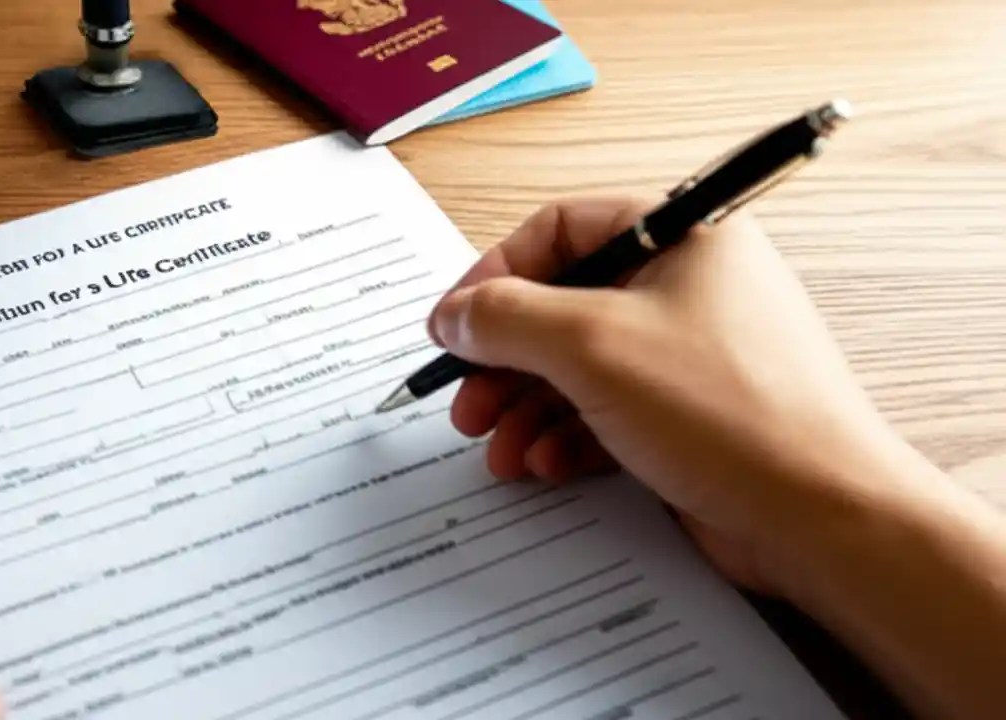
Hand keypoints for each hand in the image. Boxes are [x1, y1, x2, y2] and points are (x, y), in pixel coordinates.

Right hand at [428, 197, 917, 596]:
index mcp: (683, 236)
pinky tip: (546, 465)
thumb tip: (454, 315)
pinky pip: (608, 410)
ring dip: (526, 407)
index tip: (452, 325)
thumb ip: (508, 319)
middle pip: (562, 305)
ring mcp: (689, 353)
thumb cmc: (729, 411)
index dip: (495, 276)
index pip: (560, 230)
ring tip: (496, 448)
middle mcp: (687, 286)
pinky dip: (567, 435)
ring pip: (578, 365)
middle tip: (464, 402)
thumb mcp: (593, 346)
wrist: (821, 516)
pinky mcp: (689, 414)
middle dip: (504, 360)